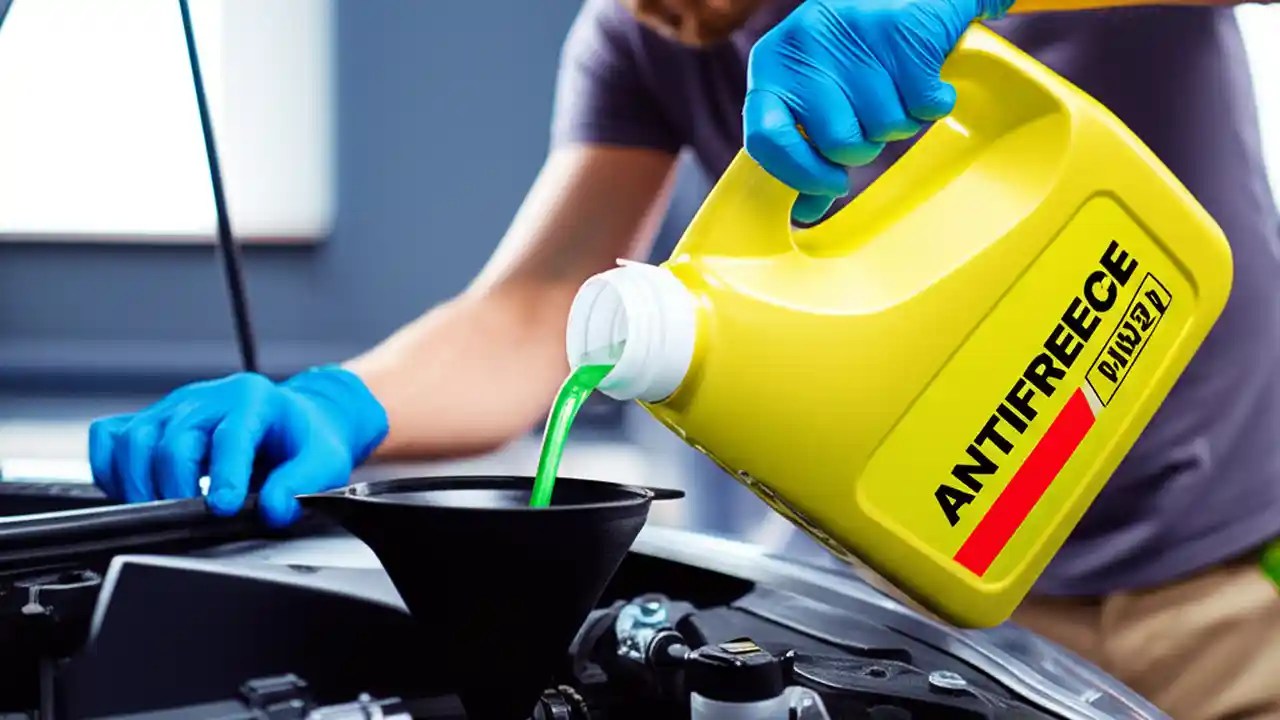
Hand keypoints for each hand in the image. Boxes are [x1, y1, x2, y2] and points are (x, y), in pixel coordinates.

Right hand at [88, 366, 388, 526]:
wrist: (292, 422)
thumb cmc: (304, 440)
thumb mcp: (324, 460)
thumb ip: (301, 483)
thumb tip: (273, 509)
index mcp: (253, 399)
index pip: (231, 435)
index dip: (225, 474)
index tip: (222, 507)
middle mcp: (208, 398)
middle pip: (173, 439)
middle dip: (176, 486)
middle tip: (190, 518)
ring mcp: (173, 408)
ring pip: (134, 439)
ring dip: (139, 483)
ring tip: (162, 511)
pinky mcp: (151, 421)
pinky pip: (110, 437)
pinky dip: (111, 468)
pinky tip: (133, 490)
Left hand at [743, 0, 1012, 222]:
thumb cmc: (851, 53)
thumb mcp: (813, 94)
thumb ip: (803, 151)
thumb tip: (804, 211)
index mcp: (770, 66)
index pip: (766, 140)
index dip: (802, 173)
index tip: (833, 183)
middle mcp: (802, 46)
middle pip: (840, 144)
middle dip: (866, 143)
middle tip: (872, 115)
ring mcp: (851, 34)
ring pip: (887, 127)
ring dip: (901, 118)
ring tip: (896, 86)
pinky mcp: (902, 30)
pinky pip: (925, 104)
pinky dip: (934, 101)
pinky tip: (924, 75)